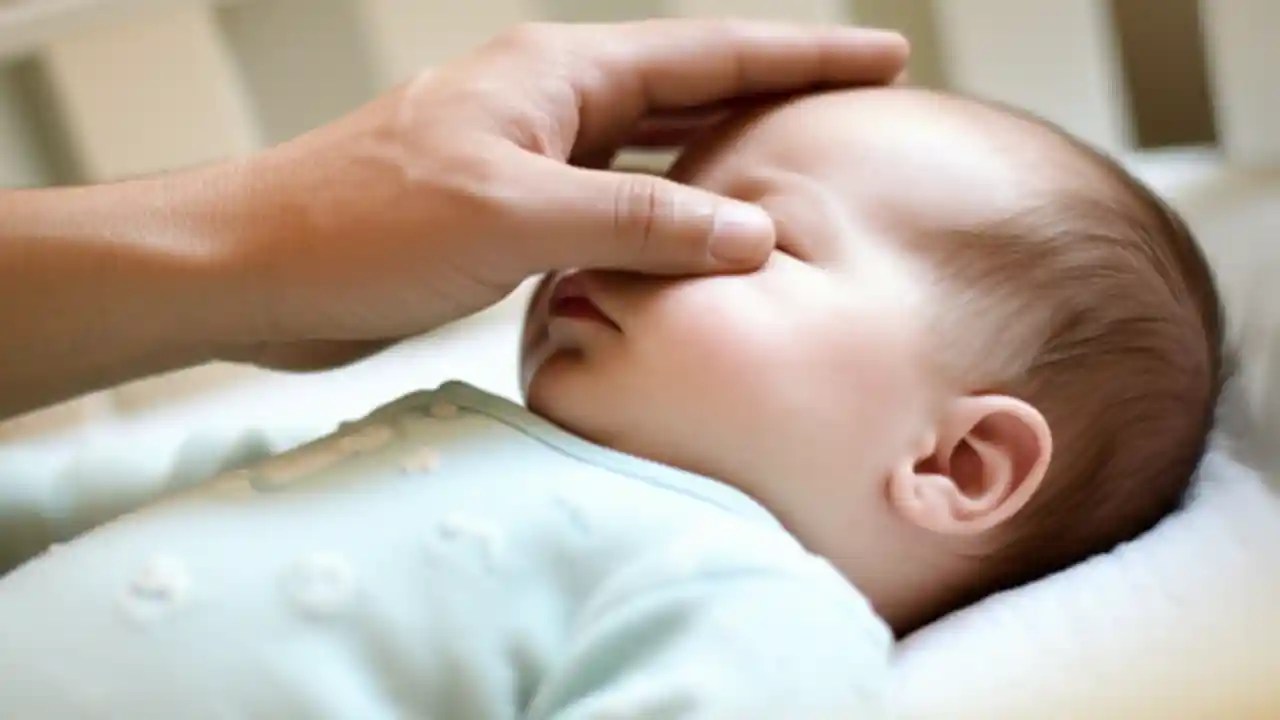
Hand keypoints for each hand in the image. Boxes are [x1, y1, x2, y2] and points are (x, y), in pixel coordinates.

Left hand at [220, 19, 907, 365]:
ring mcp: (525, 154)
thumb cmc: (365, 229)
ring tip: (791, 163)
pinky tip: (688, 240)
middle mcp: (547, 102)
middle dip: (772, 93)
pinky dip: (657, 216)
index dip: (799, 54)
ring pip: (647, 148)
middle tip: (853, 104)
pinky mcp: (502, 208)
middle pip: (686, 88)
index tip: (882, 54)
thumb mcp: (517, 219)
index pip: (706, 53)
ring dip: (716, 155)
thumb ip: (639, 224)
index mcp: (557, 76)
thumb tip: (751, 236)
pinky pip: (606, 201)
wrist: (257, 267)